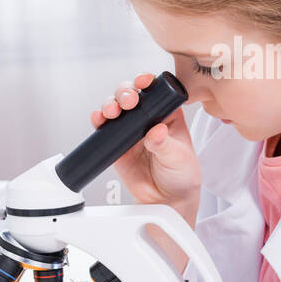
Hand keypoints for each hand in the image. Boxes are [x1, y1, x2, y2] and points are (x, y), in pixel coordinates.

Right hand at [92, 73, 200, 225]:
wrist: (167, 200)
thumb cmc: (181, 175)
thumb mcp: (178, 157)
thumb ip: (165, 144)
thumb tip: (156, 132)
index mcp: (168, 114)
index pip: (156, 91)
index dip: (147, 82)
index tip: (143, 81)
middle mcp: (147, 118)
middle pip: (131, 94)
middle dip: (125, 92)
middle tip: (127, 101)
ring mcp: (130, 129)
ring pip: (115, 107)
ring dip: (110, 103)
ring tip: (112, 111)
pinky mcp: (116, 143)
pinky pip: (104, 128)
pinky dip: (98, 120)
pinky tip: (99, 119)